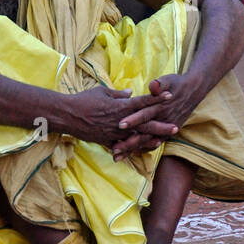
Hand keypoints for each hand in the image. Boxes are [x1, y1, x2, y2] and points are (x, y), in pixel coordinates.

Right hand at [62, 86, 176, 148]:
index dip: (156, 99)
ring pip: (135, 137)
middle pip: (144, 123)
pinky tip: (141, 152)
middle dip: (161, 125)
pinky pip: (122, 146)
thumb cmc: (84, 100)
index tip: (170, 96)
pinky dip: (132, 149)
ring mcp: (114, 133)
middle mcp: (120, 121)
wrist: (68, 116)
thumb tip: (131, 93)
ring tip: (162, 141)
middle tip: (176, 127)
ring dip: (150, 139)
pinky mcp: (107, 141)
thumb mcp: (102, 91)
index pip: (142, 102)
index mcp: (120, 106)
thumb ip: (119, 94)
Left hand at [111, 75, 198, 160]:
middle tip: (114, 149)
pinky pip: (153, 143)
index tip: (120, 125)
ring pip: (146, 142)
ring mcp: (165, 128)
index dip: (133, 119)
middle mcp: (162, 120)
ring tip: (117, 157)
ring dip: (132, 149)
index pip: (145, 114)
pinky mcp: (167, 133)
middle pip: (143, 133)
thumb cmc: (177, 84)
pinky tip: (129, 155)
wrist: (193, 91)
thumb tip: (153, 85)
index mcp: (160, 106)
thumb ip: (159, 84)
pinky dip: (141, 149)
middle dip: (129, 142)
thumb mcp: (168, 80)